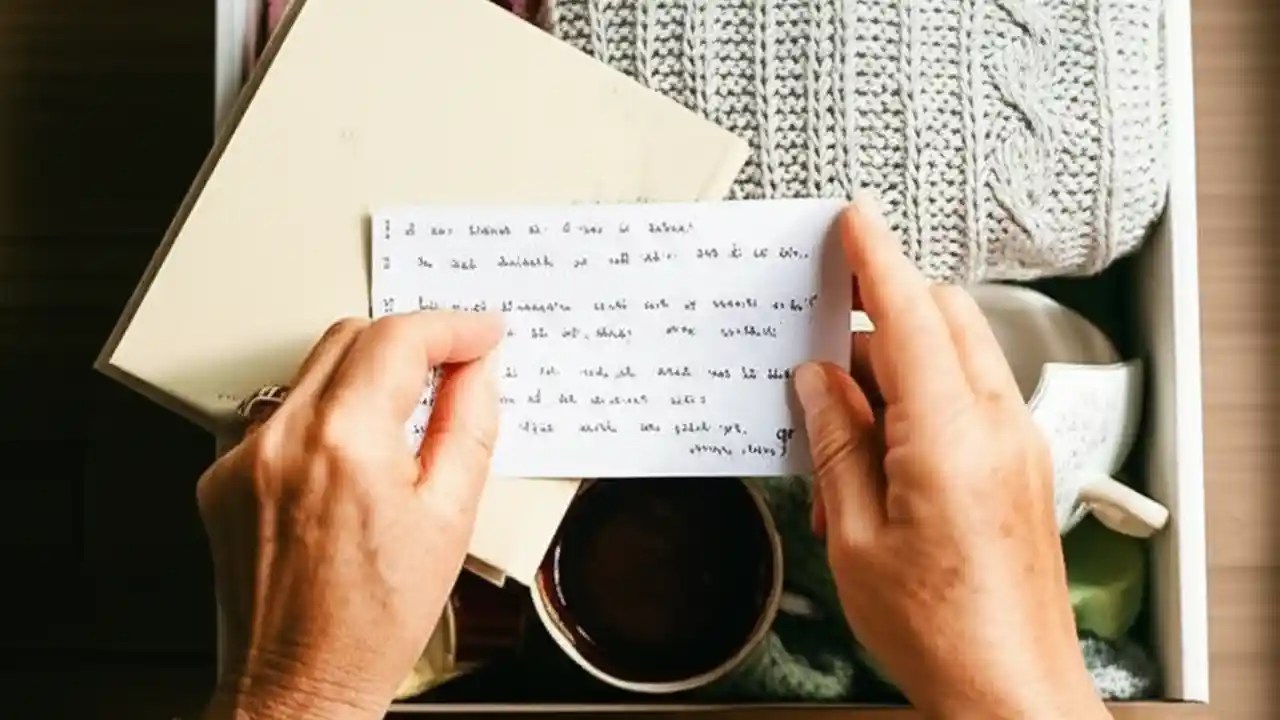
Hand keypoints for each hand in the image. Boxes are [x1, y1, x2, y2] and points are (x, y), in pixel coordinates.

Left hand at [198, 311, 502, 719]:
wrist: (301, 685)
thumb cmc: (375, 620)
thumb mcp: (451, 519)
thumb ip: (470, 426)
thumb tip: (478, 371)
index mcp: (347, 441)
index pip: (400, 340)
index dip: (452, 327)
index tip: (480, 333)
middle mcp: (285, 437)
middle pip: (351, 338)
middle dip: (409, 341)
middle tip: (453, 365)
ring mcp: (244, 456)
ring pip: (313, 372)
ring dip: (365, 374)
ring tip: (405, 415)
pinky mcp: (223, 479)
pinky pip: (282, 416)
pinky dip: (325, 417)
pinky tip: (351, 457)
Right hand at [795, 196, 1107, 718]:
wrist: (1010, 691)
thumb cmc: (940, 631)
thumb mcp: (852, 536)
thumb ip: (836, 443)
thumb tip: (817, 382)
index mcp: (950, 436)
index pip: (908, 314)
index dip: (874, 258)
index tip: (852, 218)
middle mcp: (997, 426)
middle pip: (943, 318)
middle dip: (880, 306)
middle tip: (820, 325)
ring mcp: (1017, 444)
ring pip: (956, 355)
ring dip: (895, 361)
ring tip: (837, 423)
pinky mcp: (1020, 466)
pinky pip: (967, 398)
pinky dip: (919, 398)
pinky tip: (875, 453)